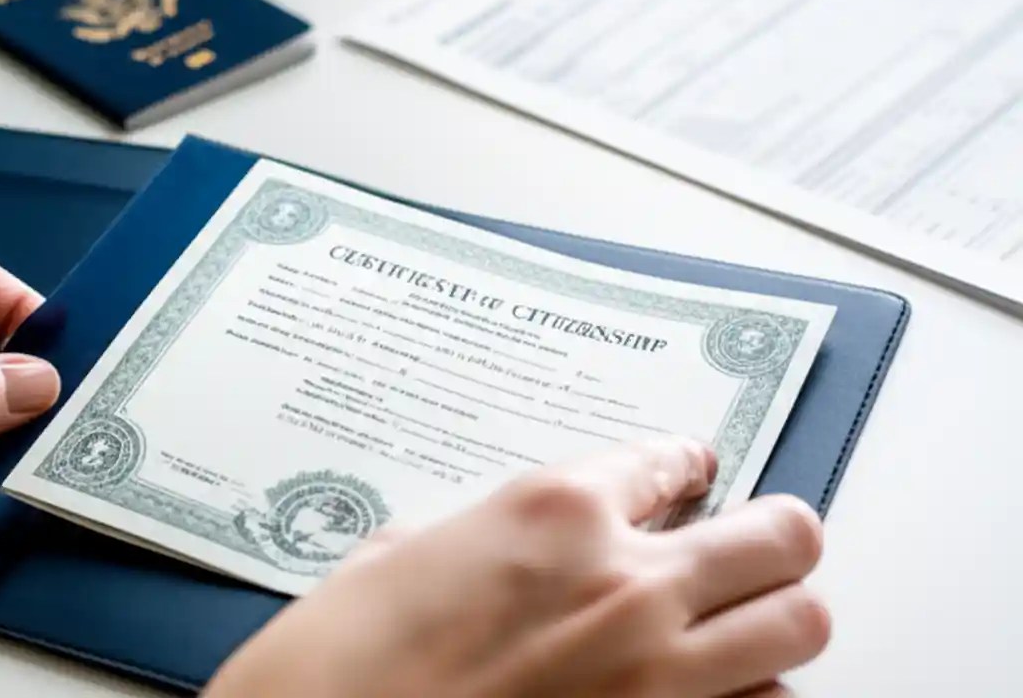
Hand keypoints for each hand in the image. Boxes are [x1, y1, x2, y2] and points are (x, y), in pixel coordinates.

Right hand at [204, 438, 827, 697]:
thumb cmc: (336, 662)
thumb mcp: (397, 559)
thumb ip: (475, 538)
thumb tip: (493, 549)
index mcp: (552, 513)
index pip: (668, 461)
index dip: (683, 465)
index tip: (690, 474)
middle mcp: (625, 584)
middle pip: (782, 535)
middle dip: (773, 535)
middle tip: (752, 542)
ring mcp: (656, 676)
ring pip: (800, 624)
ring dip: (776, 616)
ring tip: (745, 618)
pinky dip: (748, 696)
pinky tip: (713, 690)